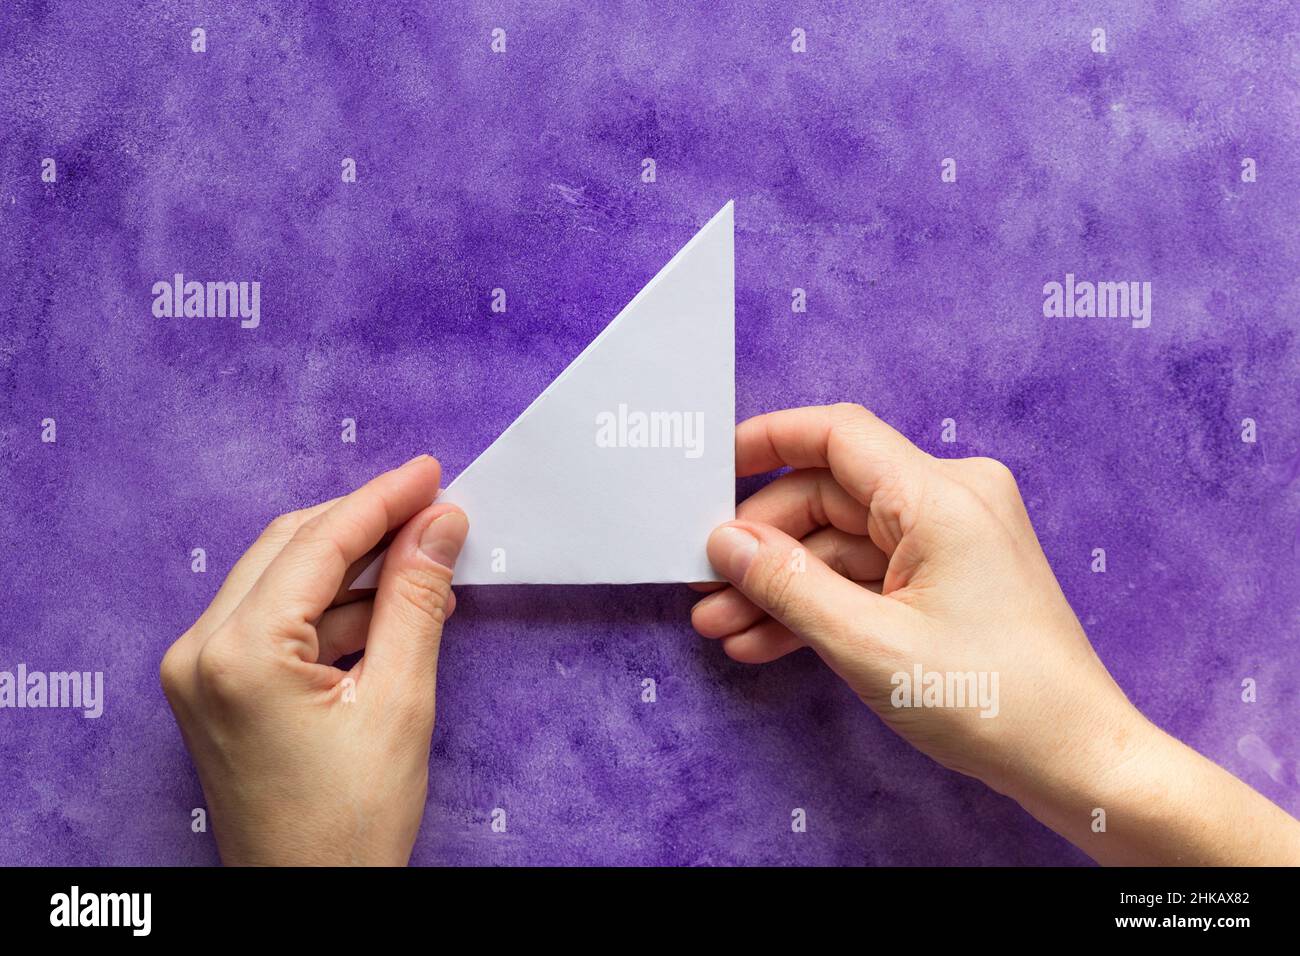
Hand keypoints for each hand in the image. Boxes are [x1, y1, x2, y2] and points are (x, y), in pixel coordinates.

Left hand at [160, 456, 466, 865]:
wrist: (309, 904)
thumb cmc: (350, 825)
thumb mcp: (399, 703)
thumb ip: (416, 602)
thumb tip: (440, 525)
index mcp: (238, 654)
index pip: (317, 544)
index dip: (382, 501)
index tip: (432, 474)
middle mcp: (199, 652)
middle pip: (289, 548)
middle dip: (363, 523)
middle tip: (431, 506)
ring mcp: (197, 672)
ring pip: (279, 579)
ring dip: (348, 564)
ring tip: (422, 560)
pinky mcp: (212, 690)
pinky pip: (271, 619)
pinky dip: (328, 607)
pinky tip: (384, 607)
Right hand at [693, 404, 1299, 864]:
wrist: (1075, 761)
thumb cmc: (993, 701)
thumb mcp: (868, 644)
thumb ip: (788, 584)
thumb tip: (725, 541)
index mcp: (942, 496)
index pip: (837, 436)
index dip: (767, 443)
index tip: (712, 469)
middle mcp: (951, 500)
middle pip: (828, 497)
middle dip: (762, 547)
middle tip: (706, 588)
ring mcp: (952, 539)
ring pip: (840, 544)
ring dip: (783, 585)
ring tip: (722, 626)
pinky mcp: (949, 575)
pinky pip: (868, 573)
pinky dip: (821, 603)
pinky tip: (766, 639)